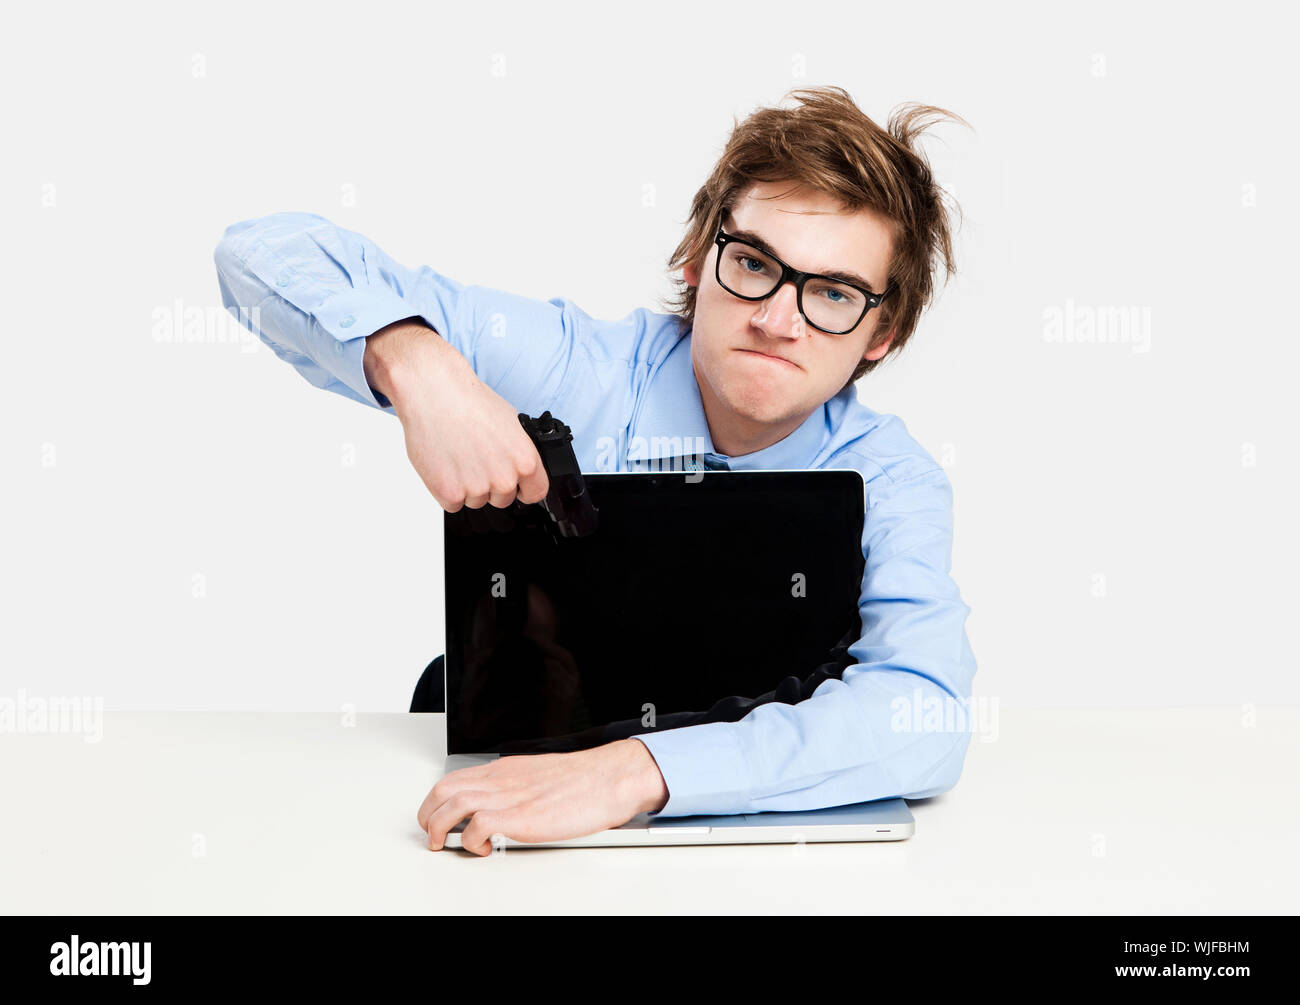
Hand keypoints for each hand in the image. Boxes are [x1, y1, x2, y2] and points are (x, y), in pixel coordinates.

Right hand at [364, 319, 548, 510]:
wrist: (434, 393)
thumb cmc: (469, 401)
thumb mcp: (512, 424)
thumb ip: (519, 453)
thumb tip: (521, 467)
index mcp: (525, 462)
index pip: (535, 493)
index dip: (523, 489)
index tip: (516, 487)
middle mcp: (504, 479)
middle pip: (502, 499)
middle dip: (491, 485)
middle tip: (476, 459)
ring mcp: (476, 489)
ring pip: (475, 501)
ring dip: (467, 486)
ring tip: (457, 455)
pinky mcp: (449, 493)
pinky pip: (453, 503)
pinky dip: (447, 489)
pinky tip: (444, 463)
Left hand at [418, 739, 669, 854]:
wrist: (609, 777)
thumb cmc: (584, 780)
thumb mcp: (540, 776)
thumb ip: (517, 787)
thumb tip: (504, 805)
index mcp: (504, 769)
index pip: (454, 778)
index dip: (437, 800)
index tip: (437, 816)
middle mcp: (500, 780)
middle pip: (444, 790)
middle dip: (429, 814)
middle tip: (433, 834)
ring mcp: (508, 796)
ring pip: (452, 805)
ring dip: (439, 827)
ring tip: (443, 843)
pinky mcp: (519, 816)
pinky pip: (477, 826)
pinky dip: (471, 840)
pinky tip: (481, 848)